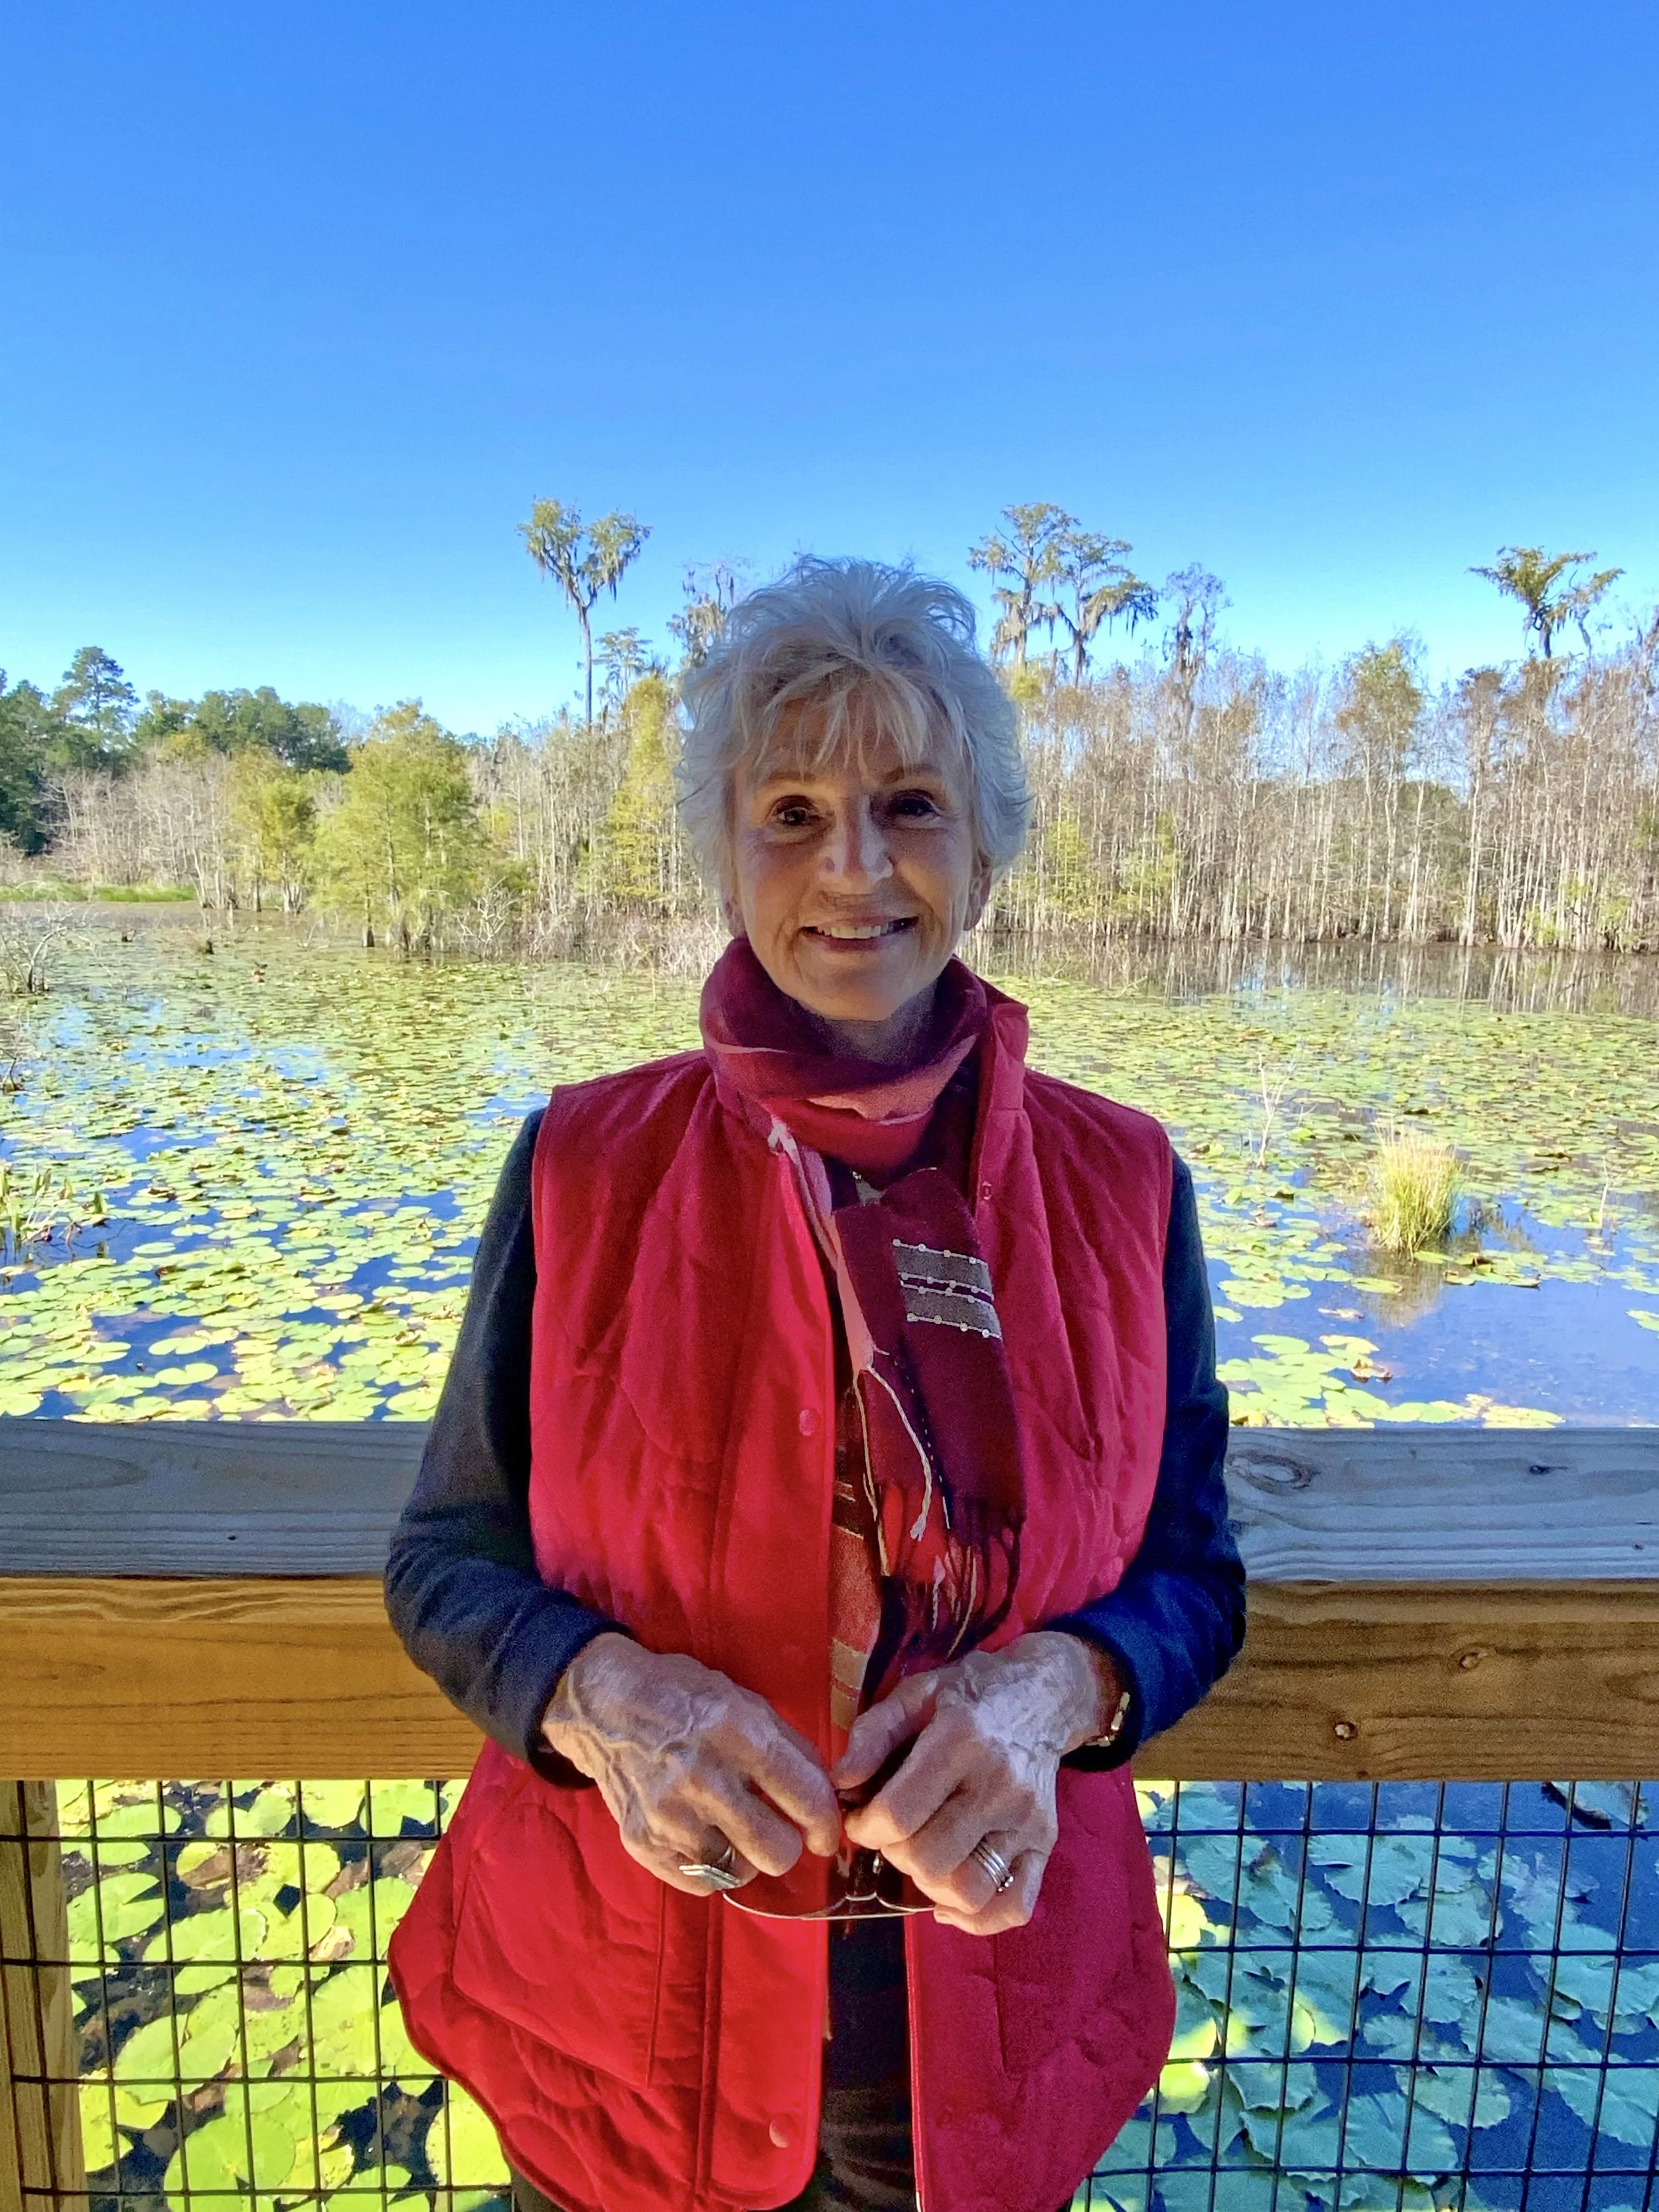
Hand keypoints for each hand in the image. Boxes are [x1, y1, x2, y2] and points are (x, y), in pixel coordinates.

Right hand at [540, 1633, 842, 1895]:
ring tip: (735, 1828)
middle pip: (776, 1851)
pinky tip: (707, 1837)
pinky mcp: (642, 1843)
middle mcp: (702, 1778)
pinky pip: (701, 1883)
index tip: (826, 1832)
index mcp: (736, 1732)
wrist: (604, 1706)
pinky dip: (713, 1867)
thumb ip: (788, 1745)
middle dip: (788, 1843)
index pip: (805, 1796)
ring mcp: (668, 1816)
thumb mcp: (743, 1700)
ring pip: (741, 1872)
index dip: (827, 1823)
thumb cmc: (682, 1695)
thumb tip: (827, 1793)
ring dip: (747, 1855)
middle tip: (777, 1828)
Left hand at [833, 1632, 1120, 1934]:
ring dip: (930, 1885)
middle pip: (929, 1858)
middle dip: (893, 1854)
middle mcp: (998, 1785)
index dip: (864, 1828)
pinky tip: (949, 1898)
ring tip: (922, 1855)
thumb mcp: (917, 1692)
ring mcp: (1027, 1820)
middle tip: (892, 1833)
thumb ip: (873, 1733)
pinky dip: (976, 1918)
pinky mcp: (1045, 1844)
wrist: (1045, 1694)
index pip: (898, 1815)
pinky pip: (1013, 1906)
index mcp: (961, 1740)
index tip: (860, 1818)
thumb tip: (840, 1783)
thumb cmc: (972, 1692)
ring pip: (967, 1889)